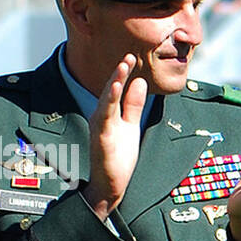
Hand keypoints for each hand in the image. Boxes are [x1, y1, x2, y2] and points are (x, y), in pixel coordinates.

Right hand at [84, 54, 146, 218]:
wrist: (110, 185)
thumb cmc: (118, 156)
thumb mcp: (130, 125)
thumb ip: (133, 105)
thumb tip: (140, 82)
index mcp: (109, 113)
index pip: (117, 89)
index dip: (124, 73)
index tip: (132, 57)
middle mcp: (101, 116)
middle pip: (110, 90)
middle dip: (119, 72)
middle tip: (128, 55)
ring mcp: (100, 127)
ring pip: (107, 100)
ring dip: (114, 82)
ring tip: (123, 66)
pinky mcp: (101, 138)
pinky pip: (105, 117)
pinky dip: (109, 102)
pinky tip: (115, 90)